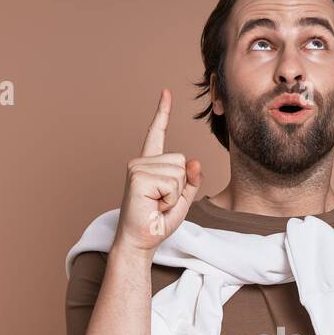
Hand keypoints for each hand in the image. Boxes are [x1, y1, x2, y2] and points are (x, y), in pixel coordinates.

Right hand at [116, 88, 202, 252]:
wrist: (140, 242)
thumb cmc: (157, 222)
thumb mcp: (182, 200)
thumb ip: (191, 180)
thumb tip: (195, 161)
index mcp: (149, 164)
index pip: (157, 134)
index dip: (162, 113)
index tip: (165, 93)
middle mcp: (141, 162)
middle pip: (182, 161)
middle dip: (181, 186)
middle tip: (161, 202)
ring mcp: (137, 167)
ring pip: (179, 171)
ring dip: (175, 194)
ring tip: (157, 204)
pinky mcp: (138, 176)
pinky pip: (172, 183)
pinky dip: (170, 199)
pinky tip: (154, 205)